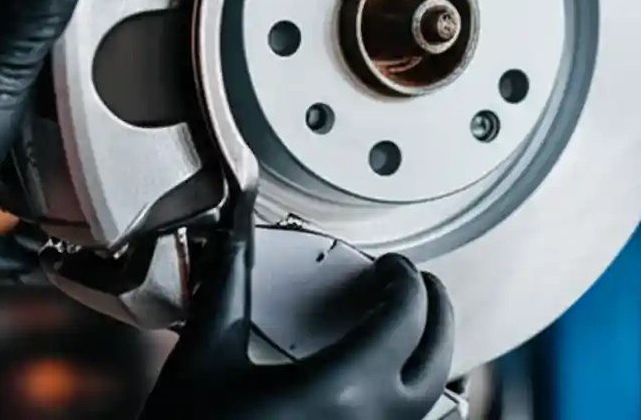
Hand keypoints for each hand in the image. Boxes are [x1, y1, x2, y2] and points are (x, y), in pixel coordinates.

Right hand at [142, 213, 454, 419]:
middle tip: (417, 286)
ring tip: (402, 329)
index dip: (406, 280)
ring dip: (424, 358)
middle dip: (436, 314)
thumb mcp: (204, 358)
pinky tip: (377, 382)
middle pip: (436, 361)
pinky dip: (404, 398)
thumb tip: (234, 237)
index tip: (391, 264)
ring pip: (427, 403)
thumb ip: (228, 289)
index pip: (405, 318)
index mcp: (340, 388)